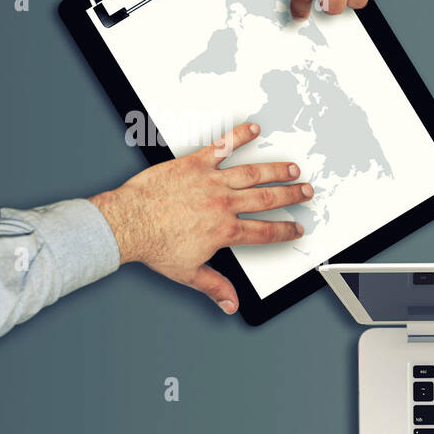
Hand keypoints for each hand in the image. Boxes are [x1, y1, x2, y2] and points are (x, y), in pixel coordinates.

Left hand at [89, 121, 310, 313]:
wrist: (128, 223)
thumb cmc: (153, 244)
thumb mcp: (188, 273)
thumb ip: (214, 287)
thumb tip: (230, 304)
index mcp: (225, 231)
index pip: (265, 232)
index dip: (285, 231)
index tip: (297, 228)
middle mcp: (223, 205)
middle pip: (267, 199)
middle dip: (291, 196)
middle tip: (306, 192)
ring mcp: (211, 182)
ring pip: (252, 174)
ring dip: (276, 170)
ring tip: (291, 168)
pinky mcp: (195, 164)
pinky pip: (222, 148)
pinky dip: (238, 137)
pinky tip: (253, 130)